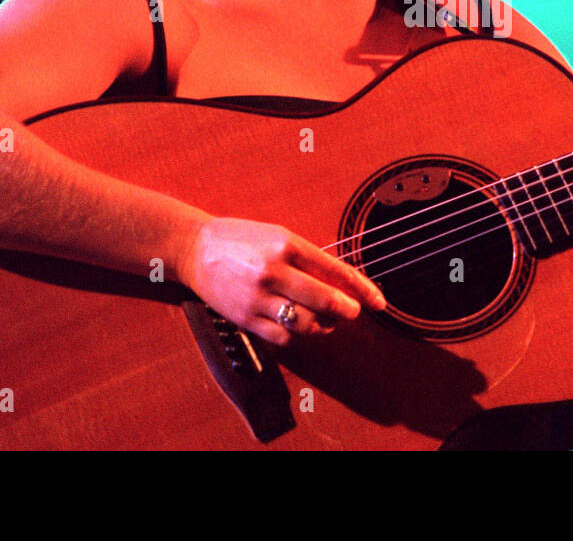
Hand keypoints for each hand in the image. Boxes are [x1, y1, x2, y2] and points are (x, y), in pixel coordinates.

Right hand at [184, 217, 386, 345]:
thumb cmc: (241, 240)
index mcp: (287, 245)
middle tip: (353, 312)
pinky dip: (297, 335)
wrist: (194, 248)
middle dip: (346, 310)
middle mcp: (274, 271)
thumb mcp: (279, 237)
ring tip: (326, 321)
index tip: (378, 301)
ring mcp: (258, 297)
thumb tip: (342, 283)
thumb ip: (309, 258)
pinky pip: (282, 336)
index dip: (362, 289)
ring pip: (305, 323)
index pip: (335, 271)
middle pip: (324, 300)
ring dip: (323, 326)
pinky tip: (300, 327)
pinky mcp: (245, 318)